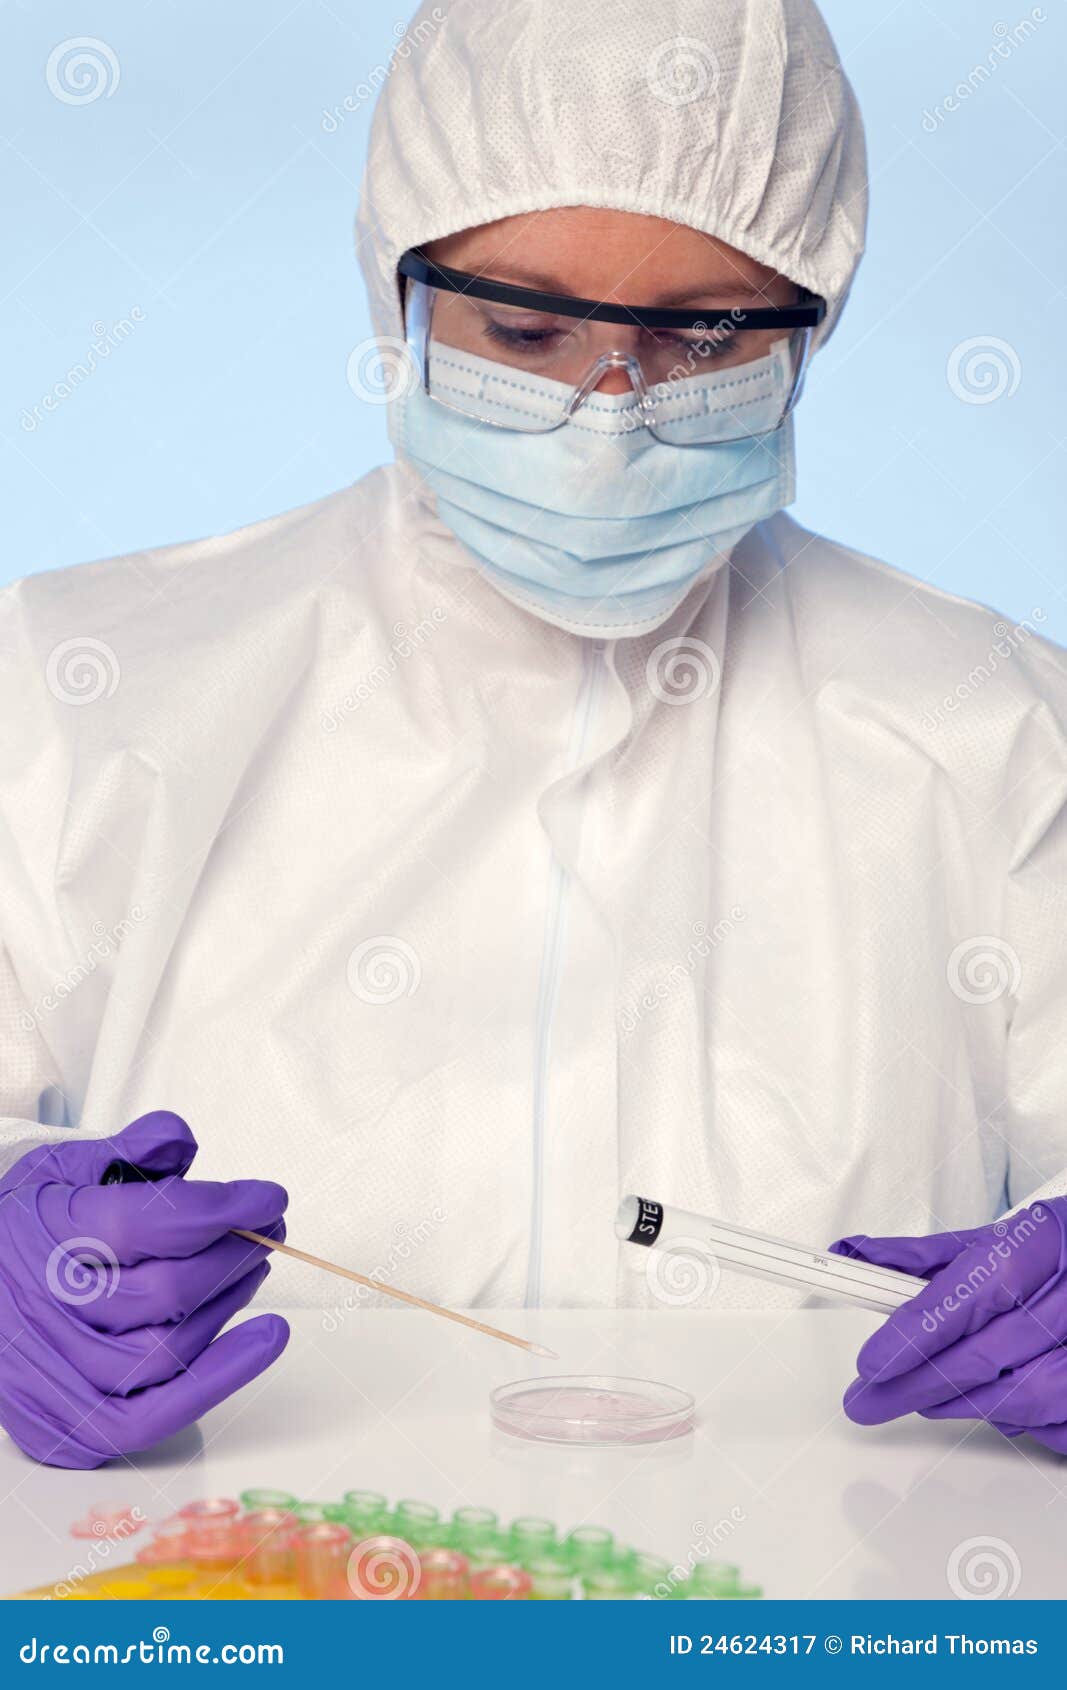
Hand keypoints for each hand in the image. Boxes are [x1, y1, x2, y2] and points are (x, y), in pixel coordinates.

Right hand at [0, 1111, 288, 1467]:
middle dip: (234, 1254)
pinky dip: (214, 1381)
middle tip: (268, 1228)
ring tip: (253, 1268)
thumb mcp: (55, 1172)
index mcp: (42, 1236)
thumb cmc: (20, 1231)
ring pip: (165, 1352)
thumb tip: (180, 1145)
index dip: (220, 1208)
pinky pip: (149, 1418)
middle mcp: (44, 1308)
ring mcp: (50, 1374)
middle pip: (166, 1292)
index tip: (268, 1196)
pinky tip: (260, 1340)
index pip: (146, 1223)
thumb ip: (123, 1152)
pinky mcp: (61, 1427)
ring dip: (228, 1306)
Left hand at [830, 1201, 1066, 1455]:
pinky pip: (1056, 1423)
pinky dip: (1017, 1422)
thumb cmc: (1053, 1252)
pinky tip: (988, 1408)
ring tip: (922, 1403)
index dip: (912, 1336)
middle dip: (916, 1385)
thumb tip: (855, 1256)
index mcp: (1038, 1244)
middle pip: (983, 1355)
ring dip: (960, 1405)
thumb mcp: (995, 1239)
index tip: (871, 1363)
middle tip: (869, 1401)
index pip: (964, 1297)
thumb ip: (924, 1255)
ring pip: (1020, 1397)